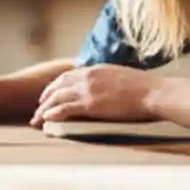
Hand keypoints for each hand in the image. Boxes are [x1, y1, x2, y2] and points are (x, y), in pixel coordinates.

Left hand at [30, 64, 158, 126]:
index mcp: (96, 69)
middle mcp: (88, 77)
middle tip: (39, 107)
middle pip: (58, 85)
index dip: (56, 85)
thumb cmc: (146, 88)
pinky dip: (52, 114)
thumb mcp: (123, 77)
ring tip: (36, 119)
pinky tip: (45, 120)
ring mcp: (87, 90)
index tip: (51, 93)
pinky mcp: (90, 104)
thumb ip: (110, 80)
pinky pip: (64, 109)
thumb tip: (108, 87)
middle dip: (46, 96)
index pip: (69, 75)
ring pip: (56, 98)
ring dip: (44, 109)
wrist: (153, 92)